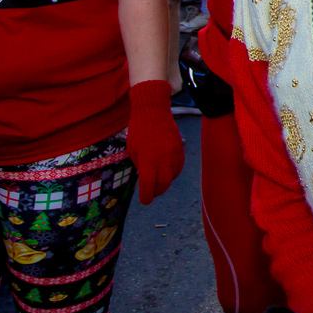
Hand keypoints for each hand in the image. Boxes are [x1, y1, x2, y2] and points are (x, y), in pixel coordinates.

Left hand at [125, 80, 183, 204]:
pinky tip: (166, 171)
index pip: (148, 186)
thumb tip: (146, 177)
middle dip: (156, 192)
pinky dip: (172, 173)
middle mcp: (162, 160)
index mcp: (147, 161)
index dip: (146, 197)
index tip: (144, 200)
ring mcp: (173, 155)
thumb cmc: (138, 130)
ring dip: (164, 182)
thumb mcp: (132, 150)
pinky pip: (178, 167)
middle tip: (151, 193)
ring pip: (172, 177)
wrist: (153, 111)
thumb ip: (140, 165)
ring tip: (158, 181)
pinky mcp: (180, 150)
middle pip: (163, 185)